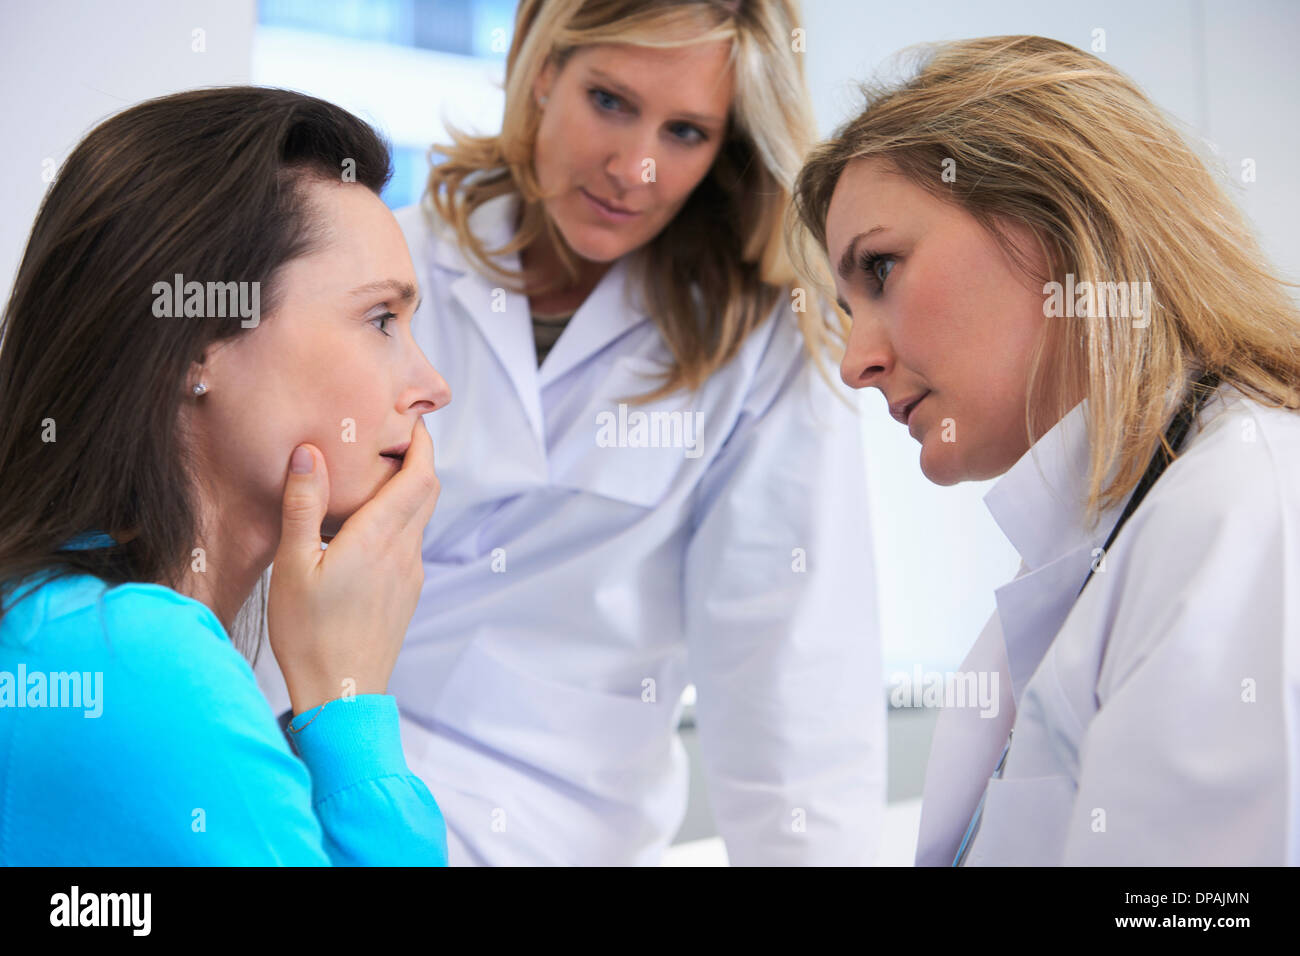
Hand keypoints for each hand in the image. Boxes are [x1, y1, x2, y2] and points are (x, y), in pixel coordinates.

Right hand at [267, 417, 438, 715]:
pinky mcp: (406, 593)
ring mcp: (411, 574)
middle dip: (418, 458)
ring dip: (408, 489)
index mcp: (381, 538)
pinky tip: (368, 525)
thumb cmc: (311, 634)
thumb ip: (303, 505)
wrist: (342, 695)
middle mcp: (406, 552)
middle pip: (428, 491)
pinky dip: (399, 519)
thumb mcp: (294, 565)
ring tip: (375, 473)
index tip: (409, 419)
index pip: (420, 475)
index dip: (421, 443)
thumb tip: (309, 452)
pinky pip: (411, 543)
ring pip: (420, 518)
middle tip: (393, 435)